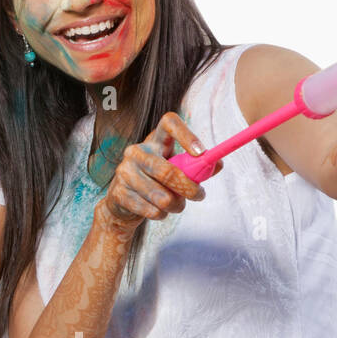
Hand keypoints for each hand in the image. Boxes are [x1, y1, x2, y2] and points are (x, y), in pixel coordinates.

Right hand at [94, 112, 219, 240]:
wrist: (124, 202)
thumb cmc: (157, 182)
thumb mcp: (177, 169)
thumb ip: (197, 167)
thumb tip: (218, 164)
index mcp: (154, 141)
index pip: (169, 122)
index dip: (187, 135)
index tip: (201, 153)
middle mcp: (136, 152)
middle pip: (167, 170)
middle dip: (188, 187)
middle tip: (199, 195)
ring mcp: (124, 172)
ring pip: (161, 196)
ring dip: (176, 205)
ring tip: (176, 205)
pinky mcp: (118, 193)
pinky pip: (151, 210)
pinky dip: (161, 214)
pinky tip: (158, 211)